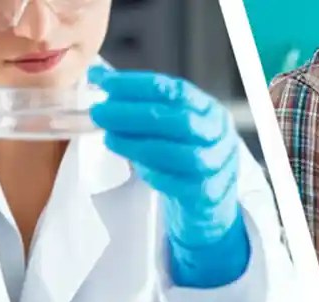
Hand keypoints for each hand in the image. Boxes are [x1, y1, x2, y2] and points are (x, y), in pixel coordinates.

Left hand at [88, 67, 247, 288]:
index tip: (100, 81)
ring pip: (181, 154)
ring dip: (139, 144)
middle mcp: (219, 136)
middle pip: (179, 120)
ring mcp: (217, 167)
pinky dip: (153, 173)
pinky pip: (178, 184)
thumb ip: (144, 105)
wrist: (207, 203)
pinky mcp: (208, 195)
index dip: (135, 84)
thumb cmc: (182, 157)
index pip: (174, 90)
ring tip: (109, 138)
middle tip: (99, 112)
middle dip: (133, 114)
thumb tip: (99, 80)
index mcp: (210, 111)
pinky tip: (134, 167)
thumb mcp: (172, 126)